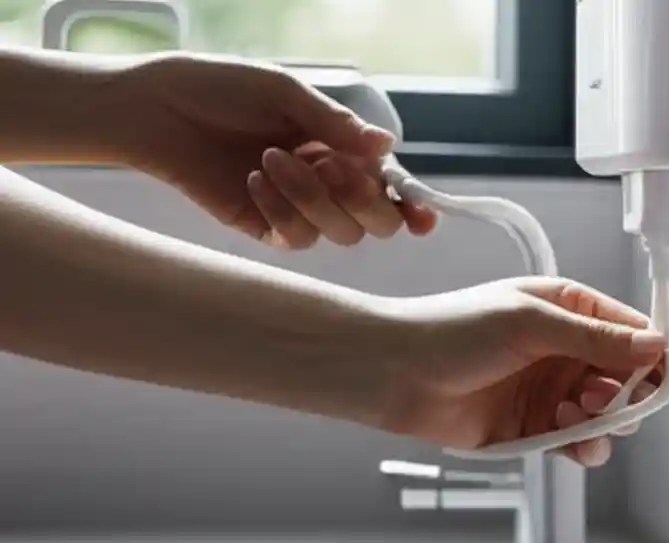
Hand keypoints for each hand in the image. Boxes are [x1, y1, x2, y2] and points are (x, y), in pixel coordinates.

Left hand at [114, 53, 436, 246]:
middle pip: (379, 221)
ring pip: (342, 233)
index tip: (424, 219)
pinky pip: (299, 239)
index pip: (393, 184)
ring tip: (271, 159)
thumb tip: (389, 145)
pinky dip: (282, 211)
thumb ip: (335, 123)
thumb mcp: (284, 92)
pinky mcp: (268, 228)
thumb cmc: (222, 89)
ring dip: (312, 197)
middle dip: (364, 199)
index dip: (416, 205)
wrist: (157, 110)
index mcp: (345, 147)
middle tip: (332, 168)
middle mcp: (331, 182)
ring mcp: (301, 209)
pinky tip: (254, 179)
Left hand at [376, 278, 668, 466]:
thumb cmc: (451, 331)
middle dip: (627, 394)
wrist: (392, 373)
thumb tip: (655, 345)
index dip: (663, 355)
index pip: (633, 331)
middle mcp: (565, 350)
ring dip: (602, 421)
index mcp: (568, 309)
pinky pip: (577, 442)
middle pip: (626, 378)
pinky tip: (567, 439)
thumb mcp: (531, 323)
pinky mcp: (532, 428)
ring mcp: (550, 390)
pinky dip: (582, 445)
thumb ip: (597, 338)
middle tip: (604, 399)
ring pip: (606, 415)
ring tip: (573, 418)